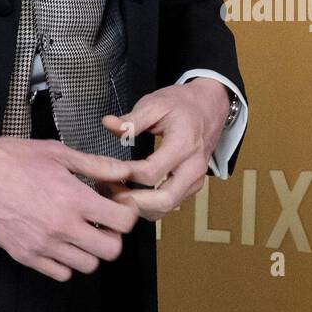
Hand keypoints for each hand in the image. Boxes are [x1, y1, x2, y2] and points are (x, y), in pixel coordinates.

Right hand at [0, 137, 139, 280]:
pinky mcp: (27, 256)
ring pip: (88, 265)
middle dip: (112, 234)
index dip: (127, 212)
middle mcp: (63, 227)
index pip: (123, 222)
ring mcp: (44, 246)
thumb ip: (95, 165)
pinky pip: (61, 273)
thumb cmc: (11, 159)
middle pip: (111, 250)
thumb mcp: (57, 153)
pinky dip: (66, 262)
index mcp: (74, 199)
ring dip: (90, 249)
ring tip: (80, 230)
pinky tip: (60, 241)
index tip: (118, 204)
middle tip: (102, 220)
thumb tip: (123, 171)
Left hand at [97, 78, 229, 220]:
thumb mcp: (156, 104)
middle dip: (132, 201)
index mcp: (184, 144)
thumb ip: (132, 119)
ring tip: (113, 191)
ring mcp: (195, 180)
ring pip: (166, 208)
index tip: (102, 170)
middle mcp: (193, 168)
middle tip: (106, 191)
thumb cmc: (182, 104)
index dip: (124, 174)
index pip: (151, 172)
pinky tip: (128, 193)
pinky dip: (147, 206)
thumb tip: (108, 124)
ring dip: (137, 207)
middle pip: (163, 200)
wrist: (209, 106)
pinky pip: (169, 205)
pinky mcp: (192, 186)